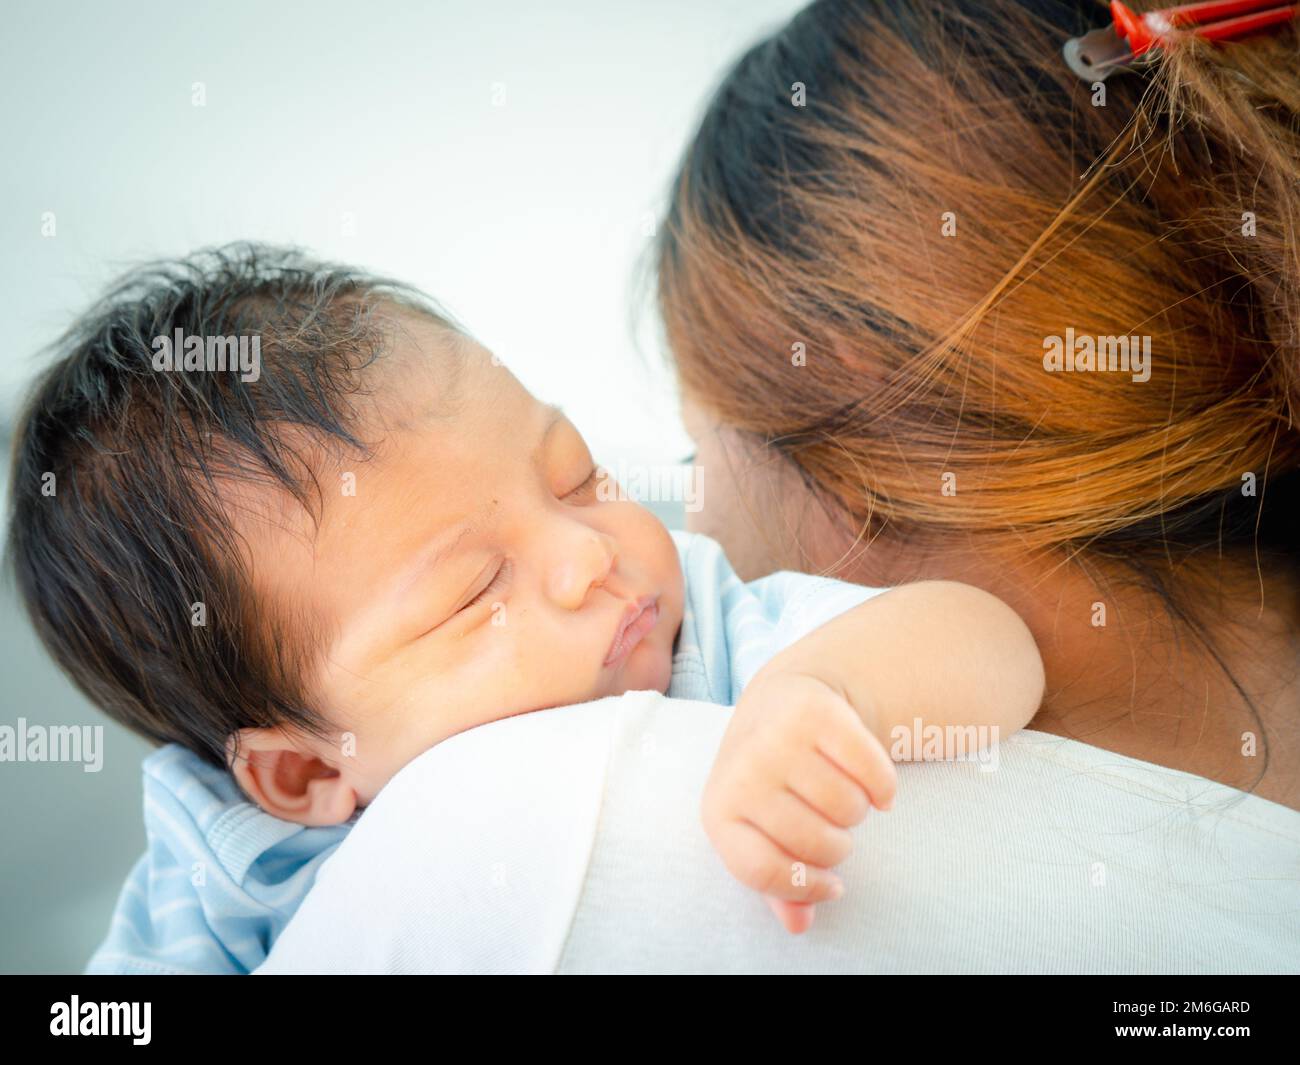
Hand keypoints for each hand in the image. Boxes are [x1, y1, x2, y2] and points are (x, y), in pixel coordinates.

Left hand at [700, 668, 896, 932]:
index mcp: (720, 810)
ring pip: (849, 809)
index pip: (764, 871)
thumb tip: (800, 924)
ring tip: (840, 792)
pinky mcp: (816, 712)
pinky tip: (870, 780)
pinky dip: (883, 785)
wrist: (783, 697)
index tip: (832, 886)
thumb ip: (777, 880)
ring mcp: (777, 739)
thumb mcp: (762, 827)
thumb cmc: (771, 777)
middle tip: (831, 823)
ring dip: (857, 810)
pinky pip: (873, 772)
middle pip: (817, 845)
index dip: (805, 888)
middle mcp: (743, 772)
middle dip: (837, 845)